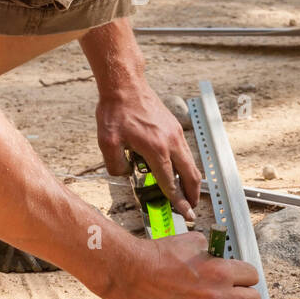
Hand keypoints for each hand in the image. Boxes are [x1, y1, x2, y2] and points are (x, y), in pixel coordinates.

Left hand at [95, 79, 200, 221]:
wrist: (125, 85)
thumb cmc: (116, 111)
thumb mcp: (107, 142)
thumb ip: (116, 165)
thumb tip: (125, 173)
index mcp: (156, 149)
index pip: (170, 181)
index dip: (178, 201)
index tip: (186, 214)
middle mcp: (171, 141)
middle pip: (190, 174)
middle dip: (192, 194)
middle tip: (191, 208)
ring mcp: (175, 133)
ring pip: (190, 162)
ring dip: (190, 180)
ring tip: (186, 193)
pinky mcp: (174, 127)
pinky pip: (185, 151)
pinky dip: (185, 165)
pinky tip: (177, 170)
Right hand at [118, 231, 260, 298]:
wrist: (130, 274)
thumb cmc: (158, 256)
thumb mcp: (192, 242)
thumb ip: (213, 252)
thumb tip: (221, 257)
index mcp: (220, 272)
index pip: (252, 277)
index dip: (245, 274)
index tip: (240, 276)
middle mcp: (216, 297)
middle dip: (246, 295)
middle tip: (235, 292)